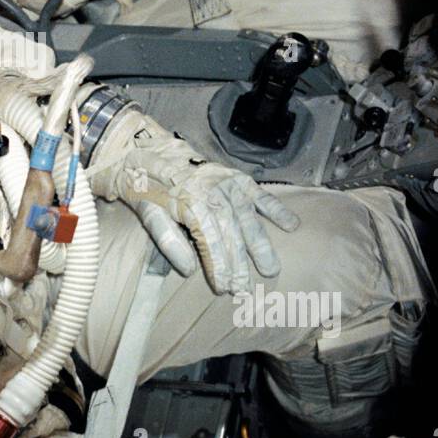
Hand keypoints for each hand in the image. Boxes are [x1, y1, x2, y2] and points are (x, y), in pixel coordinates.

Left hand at [88, 115, 299, 294]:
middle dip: (239, 264)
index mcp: (190, 202)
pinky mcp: (236, 177)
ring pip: (248, 219)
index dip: (218, 266)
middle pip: (231, 234)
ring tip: (270, 269)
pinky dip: (277, 209)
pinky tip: (291, 225)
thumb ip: (167, 240)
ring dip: (260, 245)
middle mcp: (214, 192)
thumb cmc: (145, 184)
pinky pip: (260, 194)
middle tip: (245, 290)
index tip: (224, 288)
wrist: (148, 147)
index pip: (209, 241)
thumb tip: (188, 270)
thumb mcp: (146, 211)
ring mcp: (228, 184)